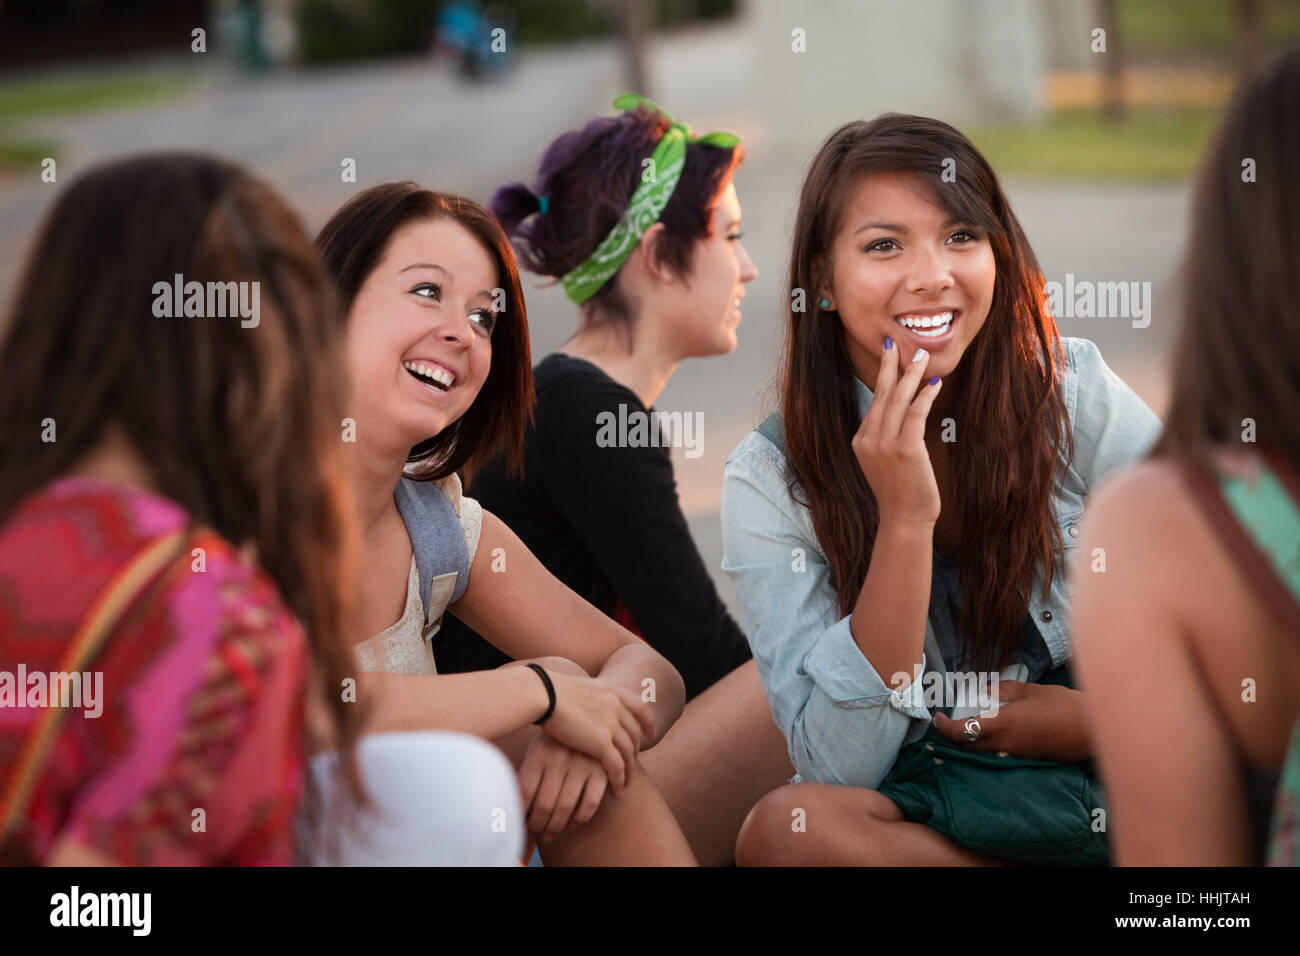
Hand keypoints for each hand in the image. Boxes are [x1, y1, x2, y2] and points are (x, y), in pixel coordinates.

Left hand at [517, 733, 608, 841]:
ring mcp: (581, 764)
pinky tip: (573, 825)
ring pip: (565, 807)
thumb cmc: (555, 739)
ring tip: (549, 835)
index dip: (519, 813)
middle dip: (537, 826)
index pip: (524, 792)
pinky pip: (590, 803)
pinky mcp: (601, 770)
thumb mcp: (537, 749)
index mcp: (539, 752)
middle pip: (543, 804)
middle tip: (534, 834)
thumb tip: (509, 809)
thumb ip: (528, 775)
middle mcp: (559, 758)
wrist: (582, 715)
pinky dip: (581, 819)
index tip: (517, 825)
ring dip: (556, 828)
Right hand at [540, 671, 653, 797]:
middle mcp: (617, 707)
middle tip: (630, 765)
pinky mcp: (602, 743)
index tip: (650, 733)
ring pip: (628, 754)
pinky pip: (617, 767)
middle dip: (635, 751)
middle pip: (634, 734)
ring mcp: (611, 725)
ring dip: (628, 772)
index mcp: (613, 692)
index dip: (648, 722)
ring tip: (625, 785)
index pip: (640, 708)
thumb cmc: (550, 691)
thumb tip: (585, 703)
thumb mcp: (578, 688)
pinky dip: (619, 781)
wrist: (544, 694)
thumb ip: (590, 697)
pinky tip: (617, 791)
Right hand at [852, 339, 942, 528]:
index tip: (890, 357)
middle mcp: (868, 439)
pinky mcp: (904, 449)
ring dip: (910, 374)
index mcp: (860, 441)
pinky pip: (914, 413)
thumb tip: (901, 417)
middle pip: (881, 394)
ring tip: (920, 356)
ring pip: (897, 399)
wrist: (904, 520)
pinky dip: (925, 395)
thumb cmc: (900, 494)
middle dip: (890, 365)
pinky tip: (934, 383)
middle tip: (895, 343)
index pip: (874, 402)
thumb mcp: (884, 463)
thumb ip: (885, 440)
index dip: (884, 378)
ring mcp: (884, 444)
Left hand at [933, 680, 1090, 761]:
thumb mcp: (1031, 690)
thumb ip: (1004, 689)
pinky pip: (1002, 751)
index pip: (961, 732)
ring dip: (973, 739)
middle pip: (970, 745)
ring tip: (971, 721)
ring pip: (985, 750)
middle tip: (950, 720)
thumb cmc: (1062, 705)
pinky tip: (997, 728)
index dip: (944, 727)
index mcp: (1001, 724)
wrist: (1094, 729)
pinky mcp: (1030, 757)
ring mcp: (1018, 753)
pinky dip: (991, 742)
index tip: (937, 718)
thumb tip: (985, 688)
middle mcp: (1005, 743)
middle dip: (955, 734)